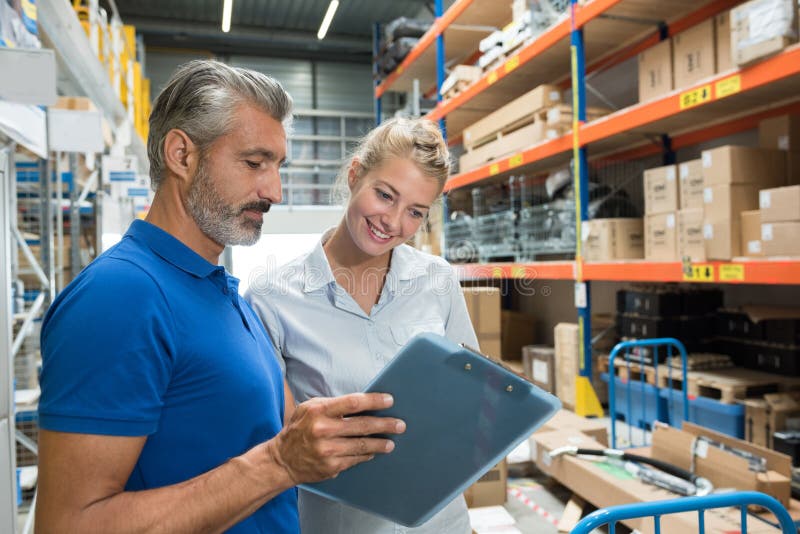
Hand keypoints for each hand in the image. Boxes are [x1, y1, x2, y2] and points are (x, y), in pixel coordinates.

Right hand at [267, 392, 405, 483]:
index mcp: (318, 411)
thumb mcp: (310, 408)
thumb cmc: (299, 429)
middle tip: (400, 424)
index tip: (389, 400)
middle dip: (385, 424)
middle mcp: (323, 430)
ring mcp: (327, 450)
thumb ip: (333, 405)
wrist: (282, 459)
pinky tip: (374, 452)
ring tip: (391, 441)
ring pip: (362, 446)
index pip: (353, 402)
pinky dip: (366, 455)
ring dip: (380, 444)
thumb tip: (363, 403)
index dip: (374, 401)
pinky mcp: (331, 466)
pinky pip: (355, 459)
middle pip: (362, 425)